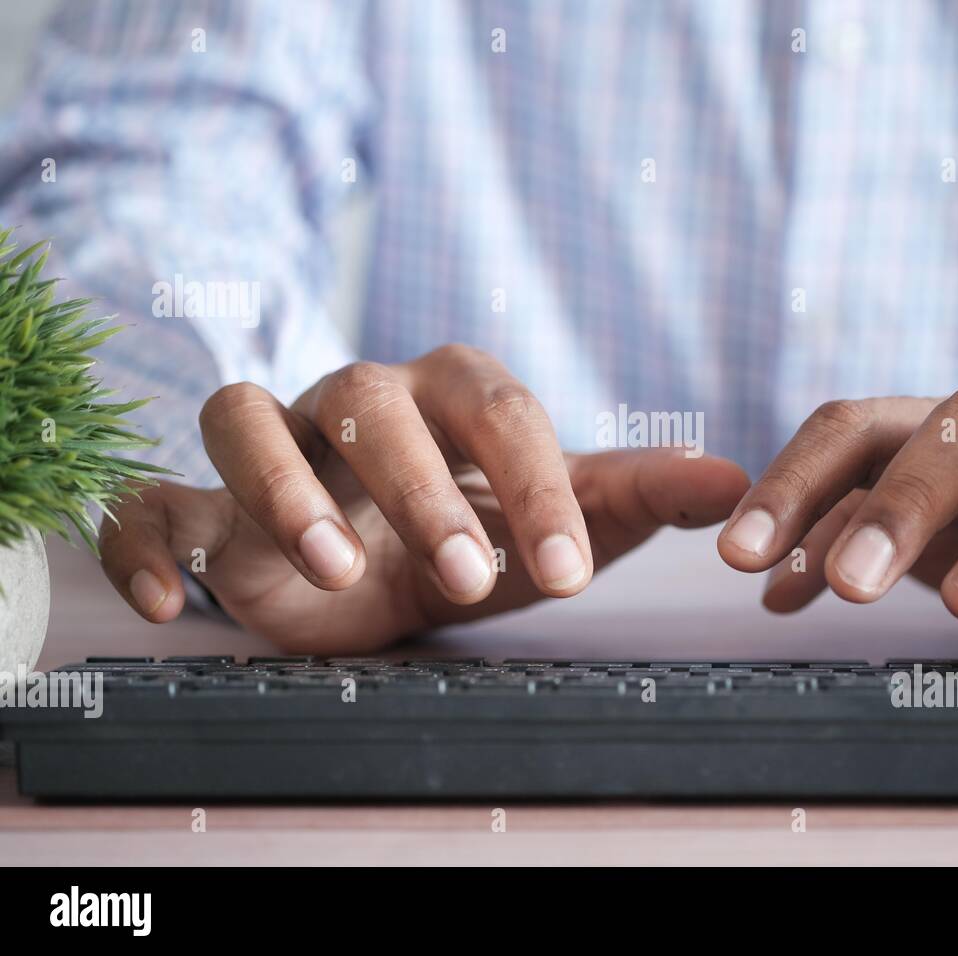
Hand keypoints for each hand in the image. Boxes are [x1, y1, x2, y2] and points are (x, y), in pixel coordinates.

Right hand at [99, 345, 748, 652]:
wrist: (375, 574)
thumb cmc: (475, 535)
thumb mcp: (557, 521)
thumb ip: (638, 496)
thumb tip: (734, 484)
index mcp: (450, 397)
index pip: (497, 407)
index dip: (533, 481)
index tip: (569, 569)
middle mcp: (355, 404)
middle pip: (371, 397)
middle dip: (418, 485)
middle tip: (469, 575)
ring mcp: (274, 448)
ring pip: (246, 415)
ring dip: (282, 486)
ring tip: (331, 570)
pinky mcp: (200, 506)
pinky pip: (150, 496)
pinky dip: (146, 537)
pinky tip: (175, 600)